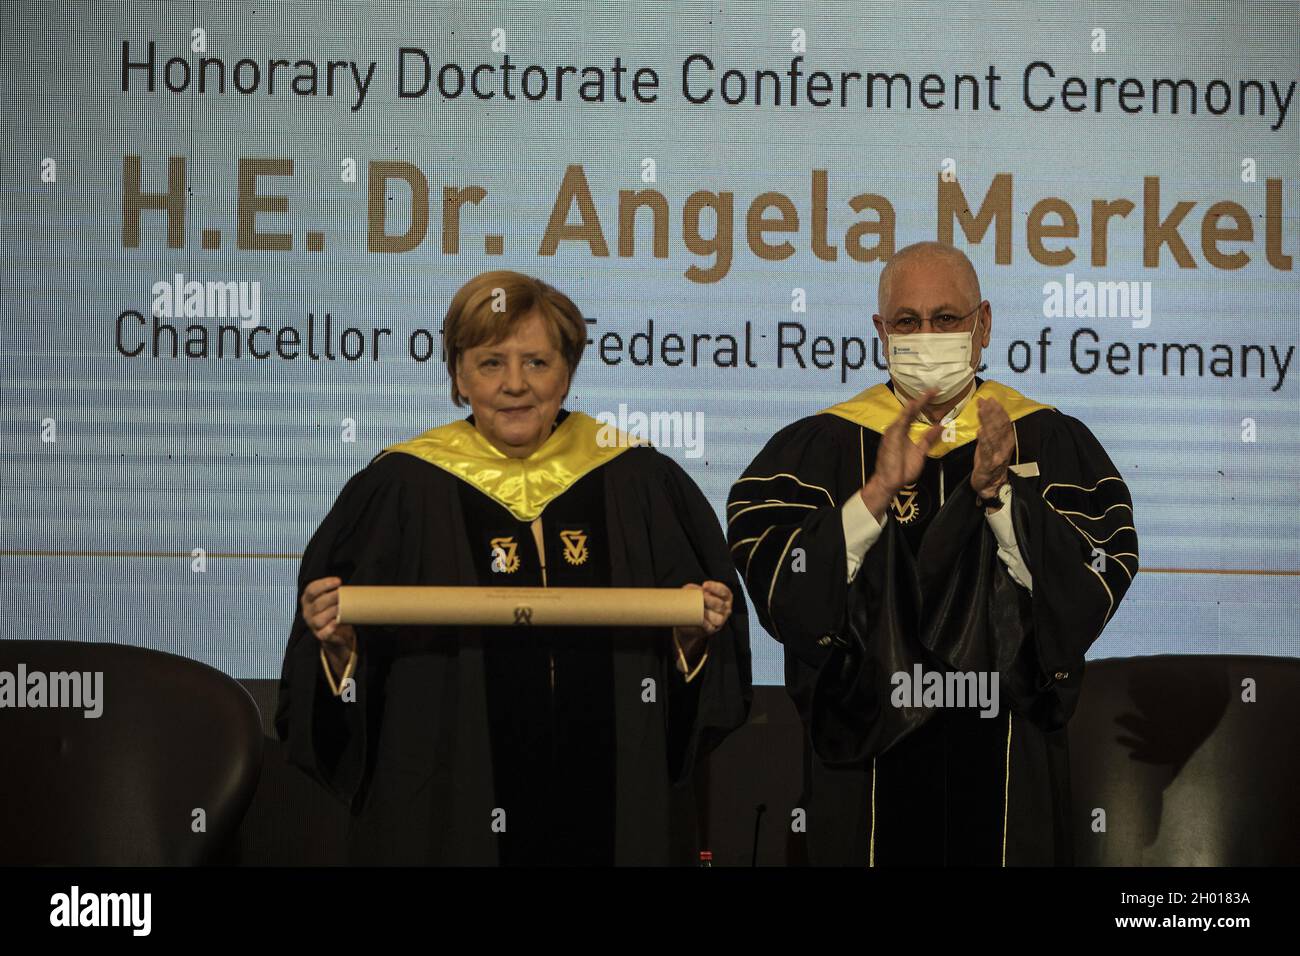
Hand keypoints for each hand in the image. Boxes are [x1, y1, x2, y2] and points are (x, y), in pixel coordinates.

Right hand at [300, 576, 356, 671]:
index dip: (324, 584)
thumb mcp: (331, 599)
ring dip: (332, 612)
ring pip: (319, 619)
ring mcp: (313, 625)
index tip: (338, 581)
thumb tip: (356, 586)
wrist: (335, 632)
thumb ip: (337, 592)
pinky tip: (337, 622)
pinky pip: (324, 633)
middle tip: (342, 594)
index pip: (311, 590)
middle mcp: (308, 612)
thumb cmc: (333, 611)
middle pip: (317, 604)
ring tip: (342, 607)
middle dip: (331, 597)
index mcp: (308, 600)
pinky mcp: (320, 635)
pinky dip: (331, 628)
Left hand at [674, 581, 733, 659]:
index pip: (724, 592)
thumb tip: (691, 589)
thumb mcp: (695, 593)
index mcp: (725, 598)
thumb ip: (694, 589)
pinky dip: (704, 623)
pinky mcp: (712, 629)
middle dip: (709, 600)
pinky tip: (698, 618)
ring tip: (698, 608)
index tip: (704, 585)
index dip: (715, 588)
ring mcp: (720, 620)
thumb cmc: (695, 603)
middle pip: (720, 605)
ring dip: (707, 612)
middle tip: (700, 597)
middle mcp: (725, 609)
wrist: (688, 621)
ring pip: (718, 618)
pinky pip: (710, 627)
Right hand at [860, 388, 943, 519]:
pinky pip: (901, 422)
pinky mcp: (892, 437)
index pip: (916, 415)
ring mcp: (894, 432)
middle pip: (912, 411)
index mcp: (905, 432)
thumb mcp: (920, 453)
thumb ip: (928, 439)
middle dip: (923, 400)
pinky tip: (913, 404)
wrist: (890, 482)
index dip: (925, 405)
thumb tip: (940, 426)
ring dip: (917, 403)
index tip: (936, 395)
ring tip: (928, 393)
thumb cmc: (902, 470)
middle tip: (935, 389)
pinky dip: (907, 413)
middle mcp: (899, 429)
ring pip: (907, 414)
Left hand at [970, 397, 1014, 499]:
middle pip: (999, 426)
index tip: (991, 399)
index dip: (998, 410)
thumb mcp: (991, 443)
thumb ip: (990, 429)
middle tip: (985, 400)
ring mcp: (998, 455)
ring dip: (987, 421)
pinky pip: (987, 450)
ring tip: (982, 410)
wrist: (992, 484)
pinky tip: (980, 431)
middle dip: (991, 412)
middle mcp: (1005, 446)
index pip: (1004, 422)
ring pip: (993, 435)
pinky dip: (984, 440)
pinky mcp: (989, 464)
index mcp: (1007, 440)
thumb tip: (987, 411)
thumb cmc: (991, 462)